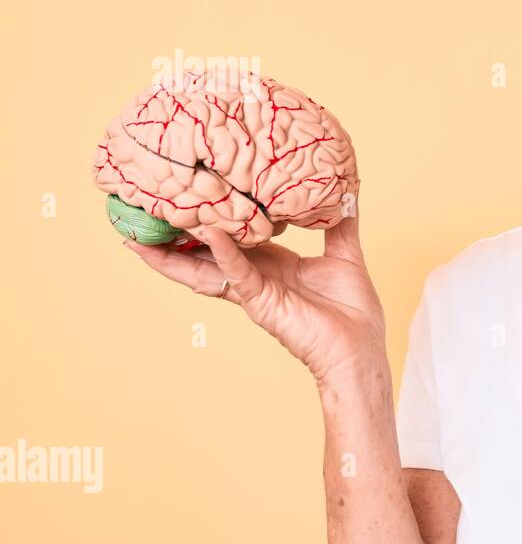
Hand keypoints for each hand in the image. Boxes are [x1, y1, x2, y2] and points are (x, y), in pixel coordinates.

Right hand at [122, 193, 385, 384]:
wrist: (360, 353)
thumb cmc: (353, 313)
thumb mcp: (346, 256)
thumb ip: (341, 224)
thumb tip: (348, 191)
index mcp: (275, 264)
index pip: (235, 238)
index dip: (214, 218)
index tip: (192, 195)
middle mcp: (258, 277)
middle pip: (207, 253)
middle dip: (175, 237)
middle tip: (144, 213)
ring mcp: (255, 291)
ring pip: (206, 268)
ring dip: (175, 252)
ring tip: (139, 236)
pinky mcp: (262, 302)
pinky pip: (238, 274)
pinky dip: (224, 254)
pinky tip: (210, 234)